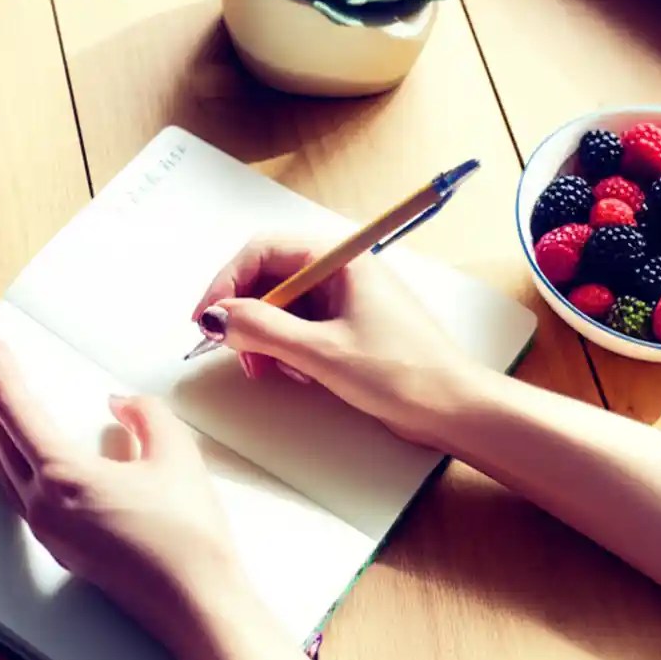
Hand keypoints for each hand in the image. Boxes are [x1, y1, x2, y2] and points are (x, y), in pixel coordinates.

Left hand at [0, 334, 247, 651]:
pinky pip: (22, 494)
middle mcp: (45, 507)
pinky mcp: (64, 548)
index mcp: (64, 478)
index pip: (17, 411)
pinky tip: (29, 459)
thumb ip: (144, 414)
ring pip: (6, 471)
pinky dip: (14, 463)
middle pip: (2, 441)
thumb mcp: (175, 453)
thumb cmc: (187, 538)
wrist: (196, 603)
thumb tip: (120, 404)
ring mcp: (51, 532)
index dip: (2, 370)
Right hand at [192, 235, 483, 449]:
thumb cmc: (403, 373)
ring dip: (265, 338)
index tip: (207, 318)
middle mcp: (341, 272)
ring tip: (269, 369)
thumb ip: (262, 330)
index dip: (227, 283)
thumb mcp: (321, 352)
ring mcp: (345, 300)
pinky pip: (300, 328)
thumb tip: (216, 317)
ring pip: (281, 307)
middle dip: (246, 316)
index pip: (263, 251)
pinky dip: (287, 350)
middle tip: (234, 351)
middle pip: (269, 279)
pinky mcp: (348, 328)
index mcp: (340, 259)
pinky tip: (297, 373)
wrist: (453, 408)